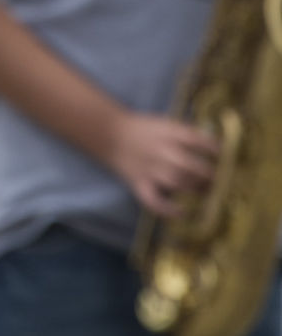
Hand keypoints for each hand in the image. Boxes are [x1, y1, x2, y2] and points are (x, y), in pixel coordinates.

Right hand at [103, 110, 221, 218]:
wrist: (110, 133)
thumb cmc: (144, 129)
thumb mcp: (165, 123)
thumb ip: (187, 133)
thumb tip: (215, 145)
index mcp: (168, 133)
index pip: (196, 140)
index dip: (214, 150)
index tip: (225, 157)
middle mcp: (160, 150)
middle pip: (190, 166)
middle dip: (209, 175)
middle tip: (220, 181)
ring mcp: (150, 169)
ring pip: (178, 183)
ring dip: (196, 190)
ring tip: (207, 193)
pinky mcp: (140, 184)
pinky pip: (154, 201)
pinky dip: (169, 209)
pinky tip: (182, 212)